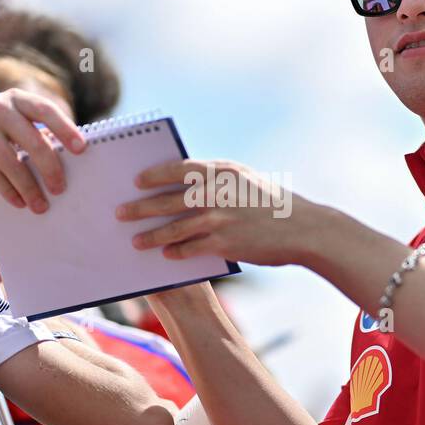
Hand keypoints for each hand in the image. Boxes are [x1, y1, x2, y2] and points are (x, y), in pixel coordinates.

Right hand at [0, 89, 86, 210]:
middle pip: (30, 139)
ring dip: (28, 186)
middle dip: (49, 167)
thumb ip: (34, 134)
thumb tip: (68, 160)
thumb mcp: (10, 125)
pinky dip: (7, 189)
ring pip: (9, 160)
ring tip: (40, 205)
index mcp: (16, 99)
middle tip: (60, 188)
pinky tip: (18, 202)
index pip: (45, 110)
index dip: (64, 128)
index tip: (81, 149)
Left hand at [116, 159, 322, 266]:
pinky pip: (191, 248)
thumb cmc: (274, 204)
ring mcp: (220, 218)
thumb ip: (218, 181)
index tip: (137, 181)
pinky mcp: (224, 243)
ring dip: (152, 235)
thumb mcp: (247, 181)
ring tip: (135, 241)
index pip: (179, 169)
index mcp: (223, 171)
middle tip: (120, 213)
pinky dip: (176, 252)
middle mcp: (218, 192)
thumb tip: (186, 187)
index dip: (155, 175)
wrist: (304, 229)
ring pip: (175, 228)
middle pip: (168, 201)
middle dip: (141, 208)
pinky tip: (165, 255)